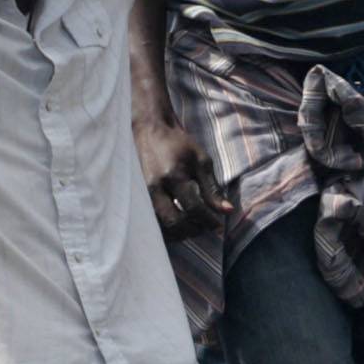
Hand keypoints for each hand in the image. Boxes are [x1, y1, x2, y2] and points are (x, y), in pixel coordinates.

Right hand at [136, 107, 232, 240]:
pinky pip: (150, 222)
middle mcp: (155, 186)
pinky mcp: (136, 197)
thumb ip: (213, 188)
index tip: (218, 226)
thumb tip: (227, 211)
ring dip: (178, 232)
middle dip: (192, 230)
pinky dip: (165, 229)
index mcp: (174, 175)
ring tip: (192, 227)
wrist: (150, 131)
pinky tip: (176, 224)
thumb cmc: (178, 145)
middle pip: (173, 222)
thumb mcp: (201, 161)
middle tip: (203, 228)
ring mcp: (142, 193)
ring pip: (159, 226)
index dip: (208, 221)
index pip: (193, 207)